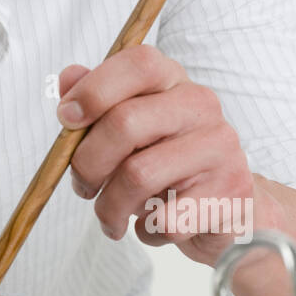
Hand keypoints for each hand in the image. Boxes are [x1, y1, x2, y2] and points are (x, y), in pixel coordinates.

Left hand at [55, 45, 284, 266]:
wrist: (228, 210)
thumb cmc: (169, 164)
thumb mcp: (131, 127)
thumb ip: (98, 102)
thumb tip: (67, 78)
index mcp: (174, 81)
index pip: (137, 64)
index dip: (94, 89)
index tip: (66, 119)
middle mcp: (201, 106)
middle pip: (125, 124)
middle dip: (87, 163)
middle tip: (83, 186)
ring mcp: (221, 148)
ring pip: (139, 176)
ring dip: (110, 206)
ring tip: (109, 216)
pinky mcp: (230, 193)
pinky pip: (165, 218)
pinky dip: (145, 231)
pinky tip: (150, 226)